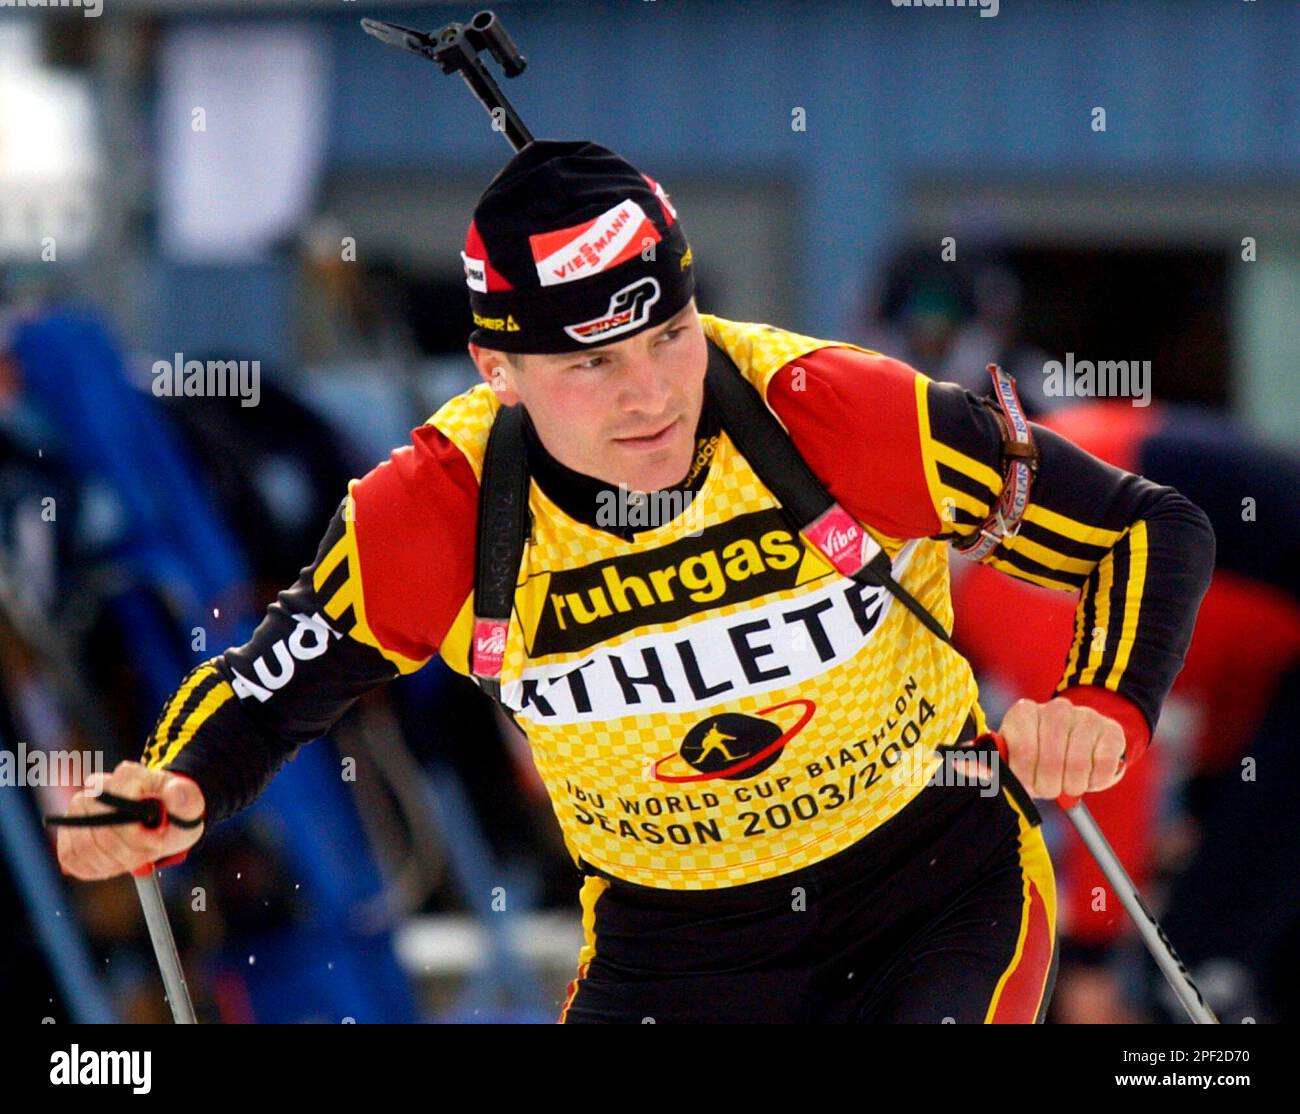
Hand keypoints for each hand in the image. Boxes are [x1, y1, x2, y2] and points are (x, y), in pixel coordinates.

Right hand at [56, 761, 205, 880]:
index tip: (156, 844)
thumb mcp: (191, 808)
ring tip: (133, 857)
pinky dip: (94, 868)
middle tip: (147, 854)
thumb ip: (187, 799)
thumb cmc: (174, 814)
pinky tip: (114, 862)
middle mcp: (97, 786)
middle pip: (102, 833)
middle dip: (128, 854)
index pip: (119, 811)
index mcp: (129, 775)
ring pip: (85, 848)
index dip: (137, 837)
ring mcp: (78, 806)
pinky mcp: (68, 828)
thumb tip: (175, 790)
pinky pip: (71, 857)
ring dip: (112, 863)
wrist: (161, 820)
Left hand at [998, 697, 1126, 800]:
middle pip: (1051, 760)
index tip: (1028, 783)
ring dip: (1072, 785)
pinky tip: (1088, 777)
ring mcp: (1086, 716)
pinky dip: (1095, 781)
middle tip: (1049, 788)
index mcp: (1024, 712)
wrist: (1081, 743)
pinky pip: (1103, 764)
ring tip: (1068, 784)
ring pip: (1077, 764)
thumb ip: (986, 763)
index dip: (1026, 776)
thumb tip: (960, 766)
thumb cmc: (1038, 756)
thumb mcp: (1011, 758)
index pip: (1023, 749)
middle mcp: (1056, 708)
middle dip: (1049, 785)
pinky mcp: (1111, 730)